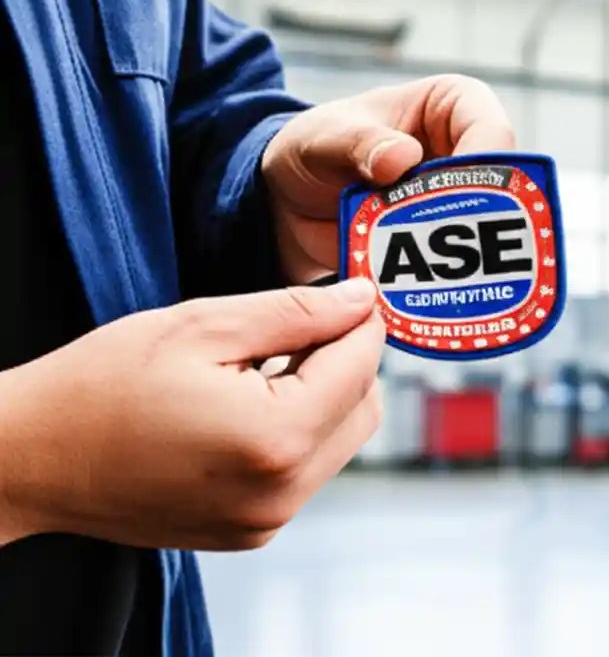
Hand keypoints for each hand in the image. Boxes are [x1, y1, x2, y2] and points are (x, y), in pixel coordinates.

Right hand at [0, 279, 384, 549]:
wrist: (31, 459)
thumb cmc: (101, 385)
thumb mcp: (202, 327)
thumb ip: (296, 312)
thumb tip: (362, 299)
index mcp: (276, 437)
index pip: (361, 366)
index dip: (361, 320)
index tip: (354, 288)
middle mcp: (283, 491)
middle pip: (364, 409)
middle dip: (348, 360)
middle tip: (305, 322)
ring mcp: (268, 520)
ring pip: (341, 441)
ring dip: (325, 396)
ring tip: (264, 363)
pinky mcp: (252, 531)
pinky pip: (306, 472)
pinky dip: (298, 431)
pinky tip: (249, 402)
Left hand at [261, 74, 515, 283]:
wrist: (290, 203)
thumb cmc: (312, 149)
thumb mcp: (323, 139)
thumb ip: (357, 144)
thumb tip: (402, 156)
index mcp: (453, 105)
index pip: (491, 130)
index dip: (482, 164)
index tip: (452, 197)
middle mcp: (469, 151)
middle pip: (502, 188)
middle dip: (477, 220)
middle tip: (445, 246)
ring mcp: (462, 201)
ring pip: (490, 232)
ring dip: (466, 259)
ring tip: (433, 275)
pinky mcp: (450, 244)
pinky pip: (466, 264)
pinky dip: (450, 281)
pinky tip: (430, 293)